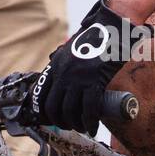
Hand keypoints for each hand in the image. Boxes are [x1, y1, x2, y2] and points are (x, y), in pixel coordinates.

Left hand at [23, 0, 148, 134]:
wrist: (113, 26)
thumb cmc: (97, 38)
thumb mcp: (72, 47)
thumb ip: (64, 61)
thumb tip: (58, 74)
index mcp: (56, 64)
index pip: (41, 93)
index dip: (43, 111)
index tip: (50, 119)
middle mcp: (63, 72)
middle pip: (53, 107)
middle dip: (60, 121)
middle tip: (69, 125)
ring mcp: (77, 78)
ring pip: (70, 111)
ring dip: (75, 124)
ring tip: (82, 128)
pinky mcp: (94, 81)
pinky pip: (89, 110)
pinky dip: (90, 123)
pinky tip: (93, 128)